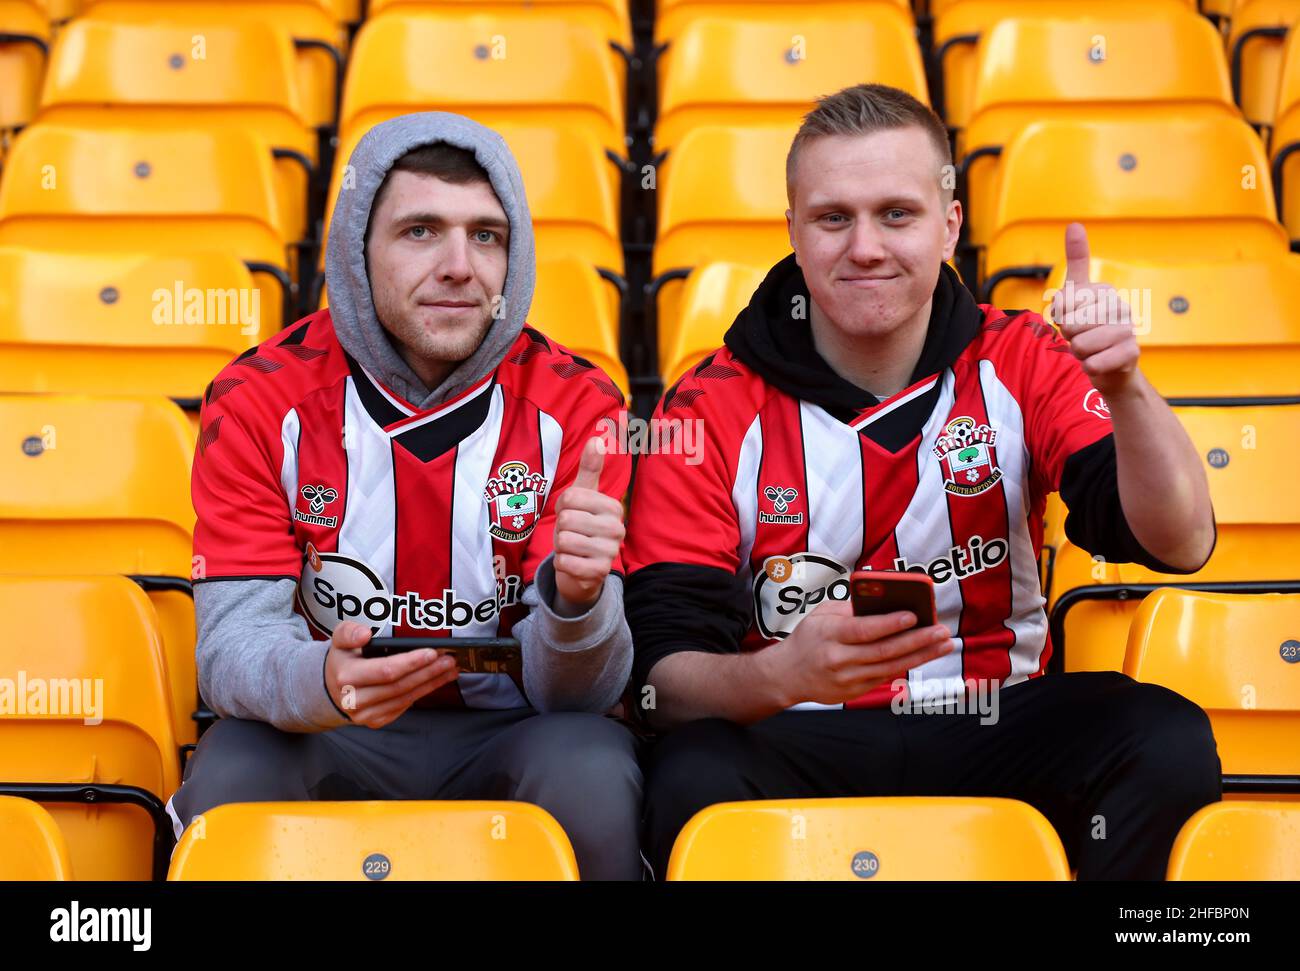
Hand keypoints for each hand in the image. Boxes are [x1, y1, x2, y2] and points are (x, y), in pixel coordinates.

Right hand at [324, 621, 458, 727]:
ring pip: (405, 698)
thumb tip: (365, 634)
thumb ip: (349, 632)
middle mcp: (355, 699)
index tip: (432, 652)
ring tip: (449, 669)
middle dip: (428, 672)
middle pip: (400, 686)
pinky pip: (403, 707)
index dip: (411, 663)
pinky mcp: (375, 721)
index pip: (385, 671)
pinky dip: (422, 693)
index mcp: (346, 676)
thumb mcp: (339, 640)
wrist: (331, 687)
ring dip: (431, 683)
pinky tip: (436, 681)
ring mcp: (365, 714)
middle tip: (449, 660)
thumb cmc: (342, 659)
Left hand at [552, 436, 624, 613]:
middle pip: (567, 519)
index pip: (571, 497)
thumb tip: (598, 439)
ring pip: (564, 540)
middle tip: (571, 533)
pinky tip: (572, 563)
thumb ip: (590, 469)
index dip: (562, 507)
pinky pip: (565, 562)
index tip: (572, 514)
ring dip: (560, 546)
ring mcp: (610, 552)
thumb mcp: (584, 496)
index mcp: (613, 507)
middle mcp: (617, 529)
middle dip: (561, 528)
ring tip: (572, 548)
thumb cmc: (580, 527)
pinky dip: (561, 563)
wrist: (582, 569)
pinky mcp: (599, 573)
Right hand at [760, 599, 953, 706]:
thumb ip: (850, 608)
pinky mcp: (853, 692)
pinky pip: (885, 677)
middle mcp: (838, 658)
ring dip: (921, 656)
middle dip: (918, 640)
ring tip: (944, 644)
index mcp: (829, 633)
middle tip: (941, 631)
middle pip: (884, 650)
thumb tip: (886, 602)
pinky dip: (906, 665)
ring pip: (891, 666)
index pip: (864, 629)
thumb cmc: (808, 638)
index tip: (914, 615)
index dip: (890, 623)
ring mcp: (846, 678)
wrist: (786, 674)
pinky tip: (924, 655)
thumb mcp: (820, 615)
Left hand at [1049, 222, 1139, 397]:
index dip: (1059, 316)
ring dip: (1078, 353)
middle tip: (1082, 336)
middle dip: (1069, 336)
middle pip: (1071, 324)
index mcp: (1104, 290)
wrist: (1111, 366)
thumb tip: (1075, 224)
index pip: (1062, 302)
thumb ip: (1076, 263)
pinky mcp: (1131, 354)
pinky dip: (1089, 367)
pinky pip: (1094, 363)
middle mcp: (1120, 306)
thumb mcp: (1077, 293)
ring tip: (1091, 349)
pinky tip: (1099, 362)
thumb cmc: (1090, 328)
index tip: (1071, 317)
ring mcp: (1128, 329)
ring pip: (1081, 345)